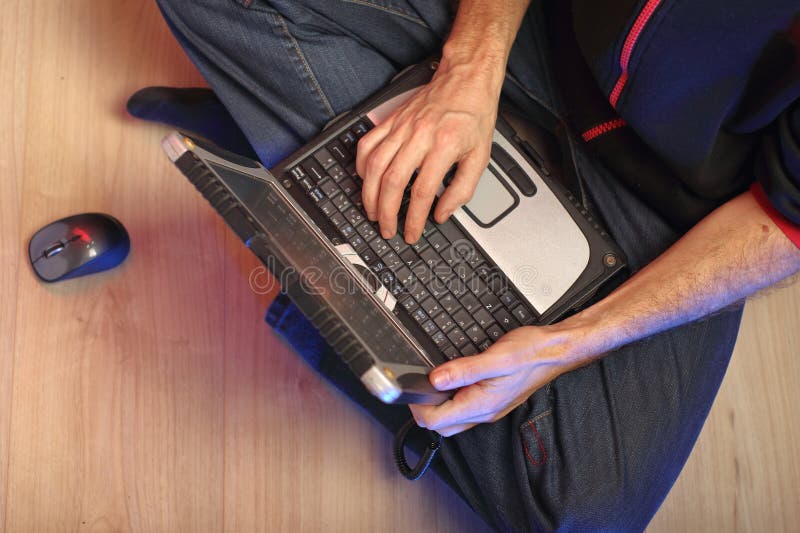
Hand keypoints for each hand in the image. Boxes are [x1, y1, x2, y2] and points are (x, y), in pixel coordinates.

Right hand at [356, 56, 501, 242]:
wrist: (465, 79)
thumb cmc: (473, 115)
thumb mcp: (480, 157)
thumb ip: (462, 189)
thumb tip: (442, 213)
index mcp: (444, 145)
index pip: (423, 191)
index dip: (415, 218)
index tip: (412, 233)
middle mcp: (419, 136)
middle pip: (393, 181)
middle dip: (386, 212)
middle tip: (387, 229)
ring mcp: (401, 127)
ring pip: (375, 165)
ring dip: (370, 194)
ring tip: (373, 212)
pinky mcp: (391, 120)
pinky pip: (367, 144)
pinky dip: (360, 165)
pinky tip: (364, 180)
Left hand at [409, 326, 579, 436]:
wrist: (555, 351)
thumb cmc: (532, 353)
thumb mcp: (496, 358)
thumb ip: (464, 370)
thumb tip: (435, 379)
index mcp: (481, 405)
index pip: (435, 421)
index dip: (417, 406)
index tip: (411, 387)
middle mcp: (484, 411)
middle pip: (441, 426)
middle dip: (424, 409)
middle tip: (417, 385)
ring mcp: (488, 408)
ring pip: (452, 419)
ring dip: (438, 404)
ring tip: (432, 380)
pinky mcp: (492, 400)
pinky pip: (465, 407)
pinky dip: (452, 397)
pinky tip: (453, 379)